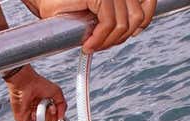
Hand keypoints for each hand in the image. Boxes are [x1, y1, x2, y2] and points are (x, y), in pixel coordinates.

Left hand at [5, 65, 66, 120]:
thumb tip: (61, 117)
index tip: (52, 107)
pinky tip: (33, 117)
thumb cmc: (38, 84)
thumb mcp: (57, 92)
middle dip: (48, 118)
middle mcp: (40, 116)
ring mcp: (31, 120)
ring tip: (36, 110)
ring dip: (40, 120)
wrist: (25, 82)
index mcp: (47, 111)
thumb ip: (63, 105)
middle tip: (44, 108)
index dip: (54, 117)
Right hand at [32, 0, 156, 52]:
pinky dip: (99, 39)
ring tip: (93, 47)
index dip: (141, 24)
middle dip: (120, 38)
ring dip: (108, 42)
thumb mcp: (98, 12)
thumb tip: (135, 30)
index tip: (126, 36)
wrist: (43, 0)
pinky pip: (108, 24)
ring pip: (124, 24)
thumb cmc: (66, 7)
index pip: (146, 4)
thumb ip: (116, 16)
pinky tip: (87, 45)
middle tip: (101, 46)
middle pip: (136, 17)